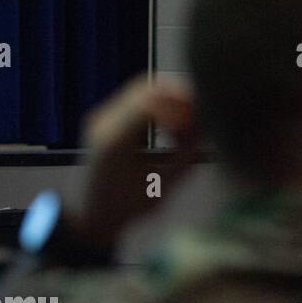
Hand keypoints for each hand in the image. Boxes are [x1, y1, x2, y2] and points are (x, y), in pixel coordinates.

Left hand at [73, 77, 200, 245]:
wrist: (94, 214)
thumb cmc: (130, 206)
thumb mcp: (164, 184)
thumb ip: (187, 153)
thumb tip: (207, 124)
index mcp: (115, 139)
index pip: (152, 101)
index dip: (182, 100)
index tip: (204, 112)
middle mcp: (104, 121)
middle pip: (147, 88)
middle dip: (179, 96)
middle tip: (202, 113)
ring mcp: (102, 117)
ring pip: (142, 90)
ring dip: (169, 100)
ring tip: (188, 122)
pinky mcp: (105, 118)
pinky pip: (136, 99)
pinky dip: (159, 106)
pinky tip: (172, 126)